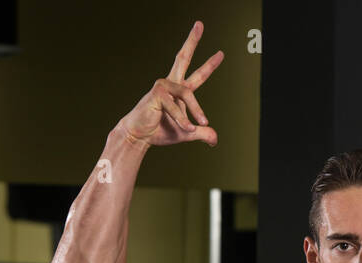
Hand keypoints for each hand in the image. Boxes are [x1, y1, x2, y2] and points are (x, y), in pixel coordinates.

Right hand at [118, 21, 223, 147]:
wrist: (140, 136)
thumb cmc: (160, 131)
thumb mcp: (186, 133)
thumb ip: (201, 133)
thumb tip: (215, 139)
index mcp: (180, 91)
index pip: (198, 75)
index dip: (209, 65)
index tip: (220, 53)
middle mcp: (171, 84)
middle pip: (182, 57)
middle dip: (192, 41)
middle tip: (199, 24)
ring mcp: (163, 86)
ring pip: (188, 95)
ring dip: (196, 111)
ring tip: (199, 125)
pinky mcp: (157, 94)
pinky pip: (176, 107)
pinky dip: (183, 119)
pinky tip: (186, 127)